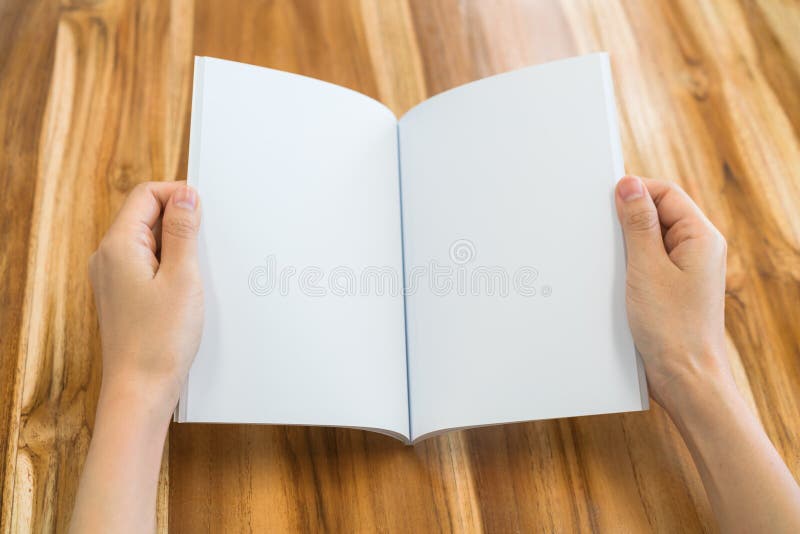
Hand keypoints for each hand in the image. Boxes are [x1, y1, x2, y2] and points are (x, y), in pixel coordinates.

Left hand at [89, 180, 202, 416]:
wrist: (141, 390)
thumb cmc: (160, 340)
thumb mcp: (182, 277)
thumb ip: (183, 231)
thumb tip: (185, 195)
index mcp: (118, 245)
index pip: (146, 195)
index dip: (178, 195)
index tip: (205, 211)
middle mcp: (108, 257)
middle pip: (146, 215)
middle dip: (180, 221)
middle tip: (206, 244)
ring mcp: (113, 277)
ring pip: (149, 240)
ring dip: (177, 246)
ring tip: (197, 271)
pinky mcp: (123, 295)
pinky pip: (147, 264)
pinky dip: (170, 266)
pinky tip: (187, 287)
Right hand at [614, 175, 729, 407]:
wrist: (684, 377)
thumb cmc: (672, 328)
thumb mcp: (647, 268)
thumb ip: (638, 224)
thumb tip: (628, 185)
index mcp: (701, 237)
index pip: (666, 193)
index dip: (635, 191)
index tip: (604, 201)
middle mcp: (696, 250)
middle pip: (657, 214)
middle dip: (626, 220)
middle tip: (601, 232)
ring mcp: (685, 270)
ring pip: (648, 240)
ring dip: (625, 246)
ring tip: (609, 260)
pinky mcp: (671, 288)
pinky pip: (646, 263)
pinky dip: (628, 265)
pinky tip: (613, 278)